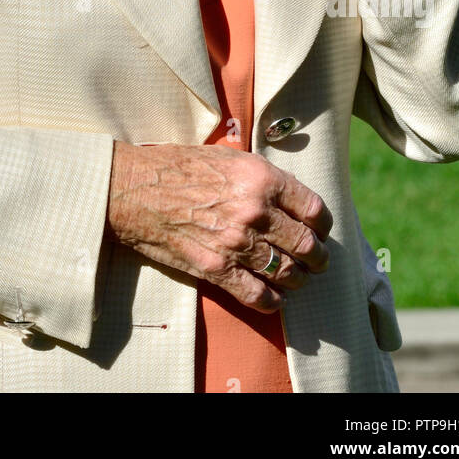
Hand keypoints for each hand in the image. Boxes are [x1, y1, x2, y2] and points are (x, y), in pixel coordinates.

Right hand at [106, 141, 331, 312]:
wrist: (136, 190)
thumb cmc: (178, 167)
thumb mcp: (228, 157)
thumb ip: (262, 176)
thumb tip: (289, 196)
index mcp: (262, 179)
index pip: (313, 209)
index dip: (323, 224)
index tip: (321, 230)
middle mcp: (255, 211)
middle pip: (306, 245)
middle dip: (318, 258)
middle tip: (318, 261)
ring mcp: (237, 243)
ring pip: (287, 273)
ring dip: (299, 280)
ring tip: (298, 279)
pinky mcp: (218, 269)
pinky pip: (258, 295)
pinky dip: (273, 302)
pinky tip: (275, 299)